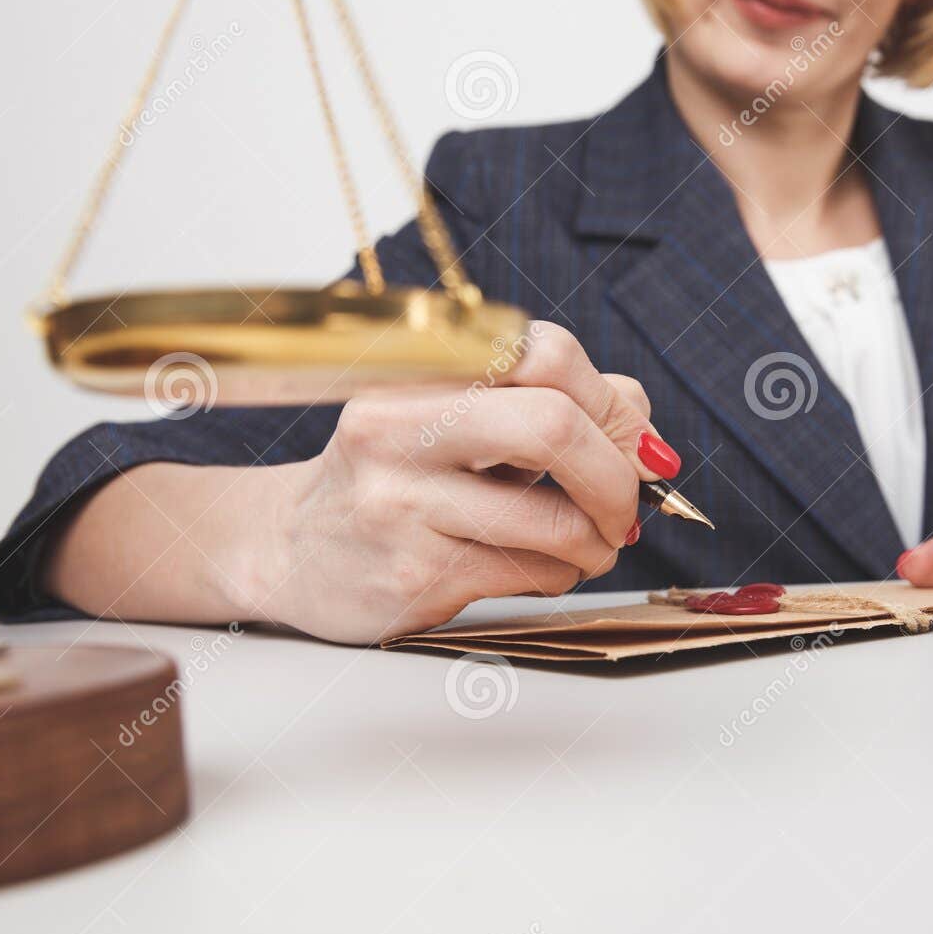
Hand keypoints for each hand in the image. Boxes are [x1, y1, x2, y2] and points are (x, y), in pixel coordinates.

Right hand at [245, 322, 675, 643]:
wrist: (288, 550)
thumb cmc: (395, 476)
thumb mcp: (453, 420)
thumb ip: (549, 405)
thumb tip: (644, 429)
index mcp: (417, 372)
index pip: (545, 355)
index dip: (612, 406)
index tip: (635, 446)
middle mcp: (399, 428)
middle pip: (555, 428)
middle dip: (617, 477)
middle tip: (627, 507)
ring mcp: (400, 506)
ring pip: (555, 522)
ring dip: (596, 543)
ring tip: (586, 546)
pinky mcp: (412, 577)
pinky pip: (529, 574)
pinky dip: (559, 574)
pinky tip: (538, 569)